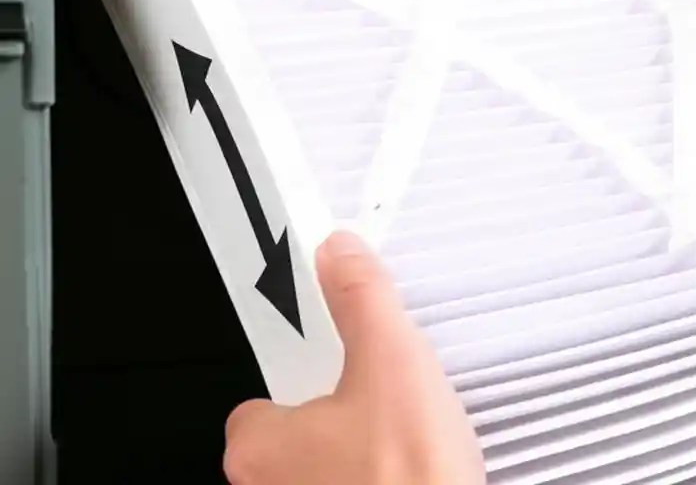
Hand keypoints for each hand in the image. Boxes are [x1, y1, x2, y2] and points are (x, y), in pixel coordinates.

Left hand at [223, 232, 485, 484]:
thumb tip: (340, 255)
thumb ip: (361, 299)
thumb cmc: (410, 479)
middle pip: (298, 430)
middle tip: (387, 399)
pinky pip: (351, 484)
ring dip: (361, 450)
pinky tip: (415, 468)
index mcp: (259, 444)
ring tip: (409, 437)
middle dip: (340, 413)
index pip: (262, 392)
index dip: (308, 369)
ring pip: (326, 465)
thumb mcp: (392, 361)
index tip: (334, 350)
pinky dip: (378, 477)